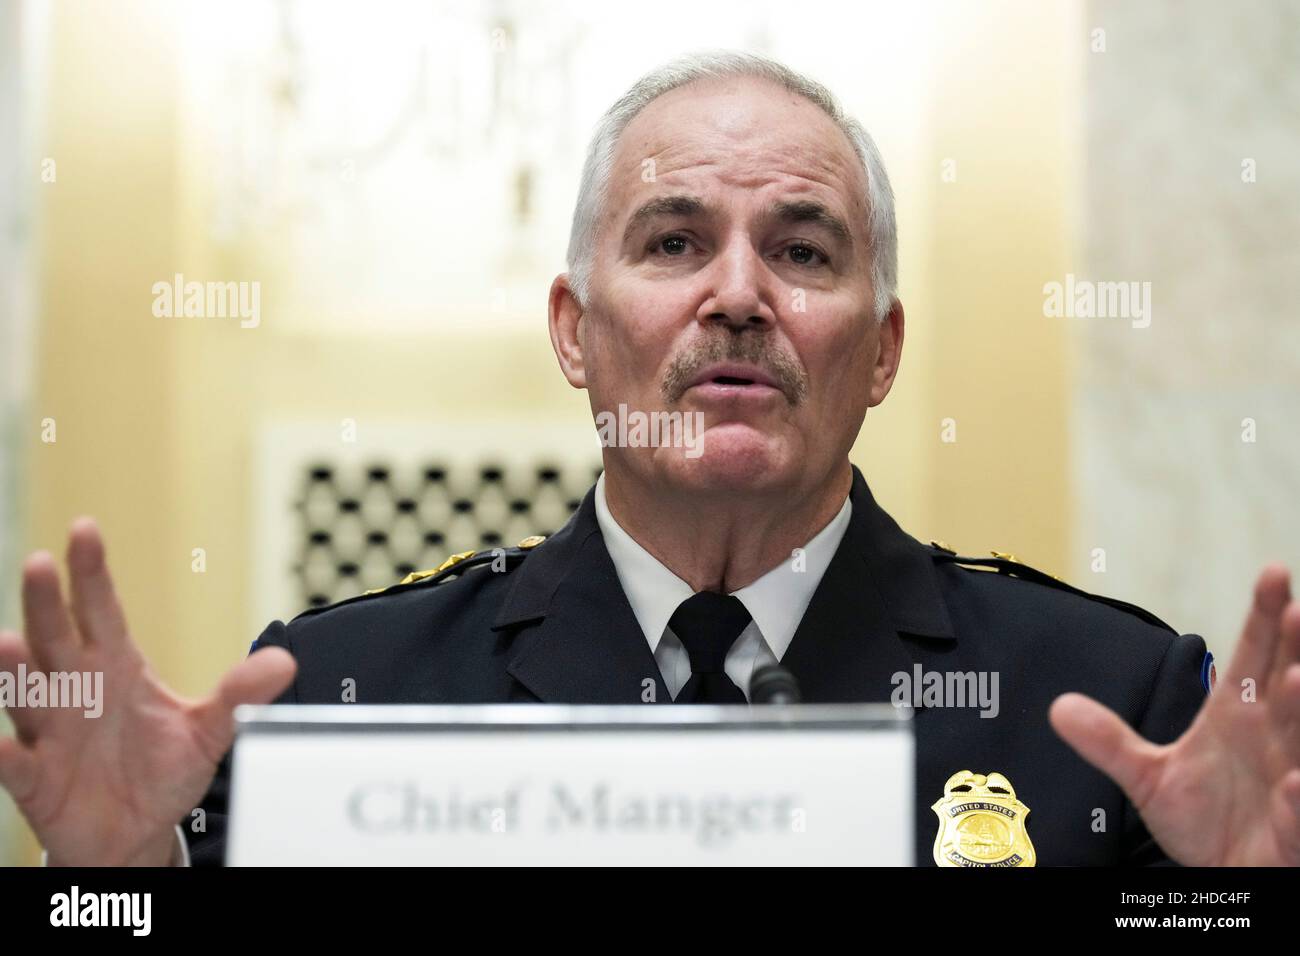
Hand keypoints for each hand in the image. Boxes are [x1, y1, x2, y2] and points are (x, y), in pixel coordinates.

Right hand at [0, 518, 295, 864]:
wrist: (134, 831)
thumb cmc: (161, 770)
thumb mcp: (207, 730)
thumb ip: (238, 695)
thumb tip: (283, 662)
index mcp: (115, 667)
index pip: (100, 610)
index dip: (92, 572)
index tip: (84, 530)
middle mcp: (76, 691)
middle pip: (57, 638)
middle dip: (47, 603)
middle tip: (41, 564)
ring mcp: (51, 733)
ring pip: (28, 695)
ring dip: (16, 672)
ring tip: (7, 643)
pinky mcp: (37, 780)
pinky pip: (15, 764)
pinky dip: (6, 752)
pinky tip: (2, 741)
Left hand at [1050, 564, 1299, 865]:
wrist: (1223, 873)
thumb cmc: (1203, 820)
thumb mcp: (1147, 777)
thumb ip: (1109, 740)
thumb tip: (1059, 707)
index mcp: (1239, 717)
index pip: (1256, 656)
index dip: (1266, 616)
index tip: (1273, 573)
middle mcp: (1272, 739)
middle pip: (1288, 685)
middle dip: (1296, 649)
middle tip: (1296, 612)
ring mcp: (1290, 780)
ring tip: (1297, 677)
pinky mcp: (1294, 830)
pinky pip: (1299, 812)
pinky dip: (1297, 797)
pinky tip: (1294, 782)